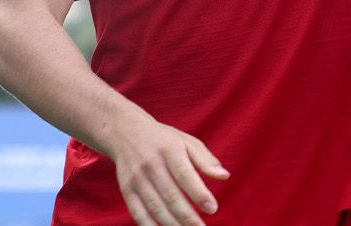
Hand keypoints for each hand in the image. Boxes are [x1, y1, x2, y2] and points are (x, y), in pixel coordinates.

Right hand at [108, 116, 228, 225]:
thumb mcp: (188, 142)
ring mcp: (136, 179)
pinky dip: (150, 225)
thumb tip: (225, 176)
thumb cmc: (165, 140)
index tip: (213, 209)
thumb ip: (206, 160)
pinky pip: (138, 212)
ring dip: (172, 224)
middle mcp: (151, 165)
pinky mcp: (126, 190)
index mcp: (169, 150)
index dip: (199, 194)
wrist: (126, 133)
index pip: (185, 176)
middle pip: (170, 195)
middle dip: (187, 215)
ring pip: (155, 207)